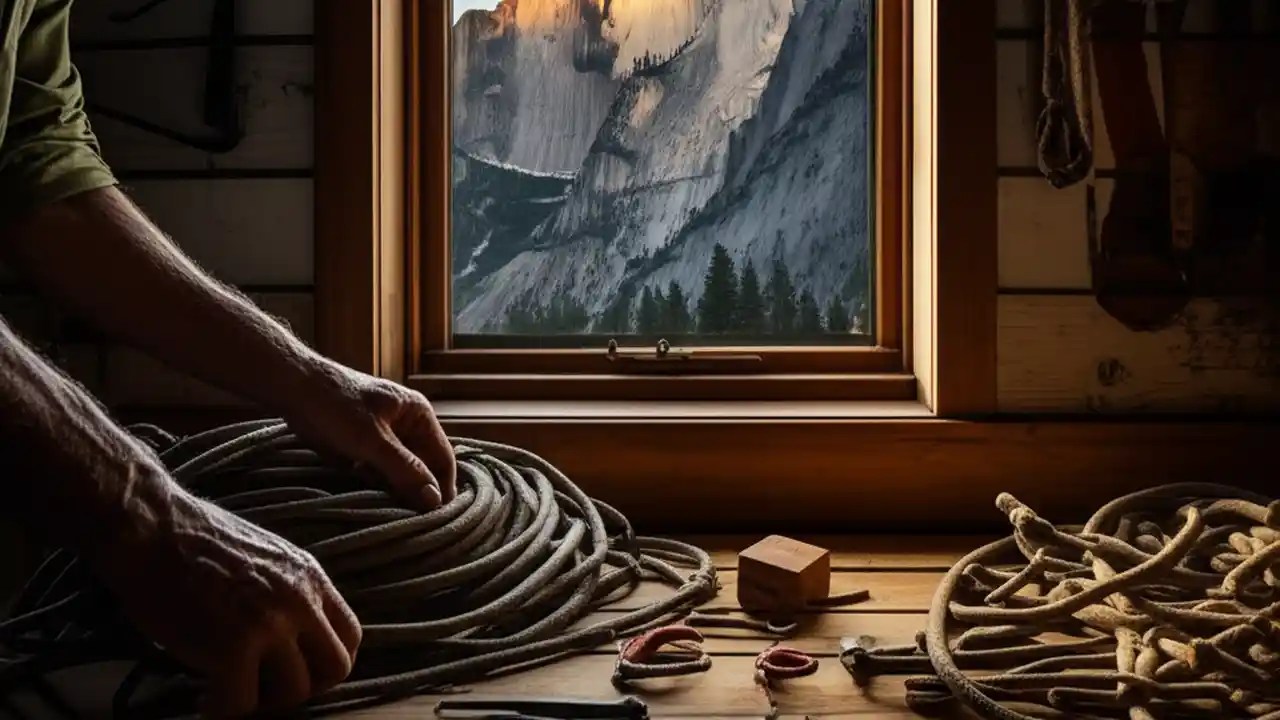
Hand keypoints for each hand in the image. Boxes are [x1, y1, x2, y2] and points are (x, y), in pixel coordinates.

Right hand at [91, 487, 360, 717]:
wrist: (150, 528)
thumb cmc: (196, 541)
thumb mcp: (267, 558)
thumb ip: (289, 594)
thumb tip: (295, 638)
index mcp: (310, 578)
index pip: (350, 636)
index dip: (325, 663)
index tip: (297, 670)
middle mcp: (300, 601)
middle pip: (335, 669)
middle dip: (303, 688)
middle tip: (267, 689)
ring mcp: (269, 625)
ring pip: (293, 693)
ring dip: (262, 700)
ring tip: (231, 690)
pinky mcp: (231, 648)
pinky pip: (241, 702)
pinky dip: (222, 709)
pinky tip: (205, 698)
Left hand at [286, 359, 456, 510]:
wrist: (292, 388)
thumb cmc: (337, 406)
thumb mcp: (373, 441)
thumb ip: (405, 470)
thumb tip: (434, 501)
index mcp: (419, 415)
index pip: (443, 458)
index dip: (443, 488)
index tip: (439, 519)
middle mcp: (407, 426)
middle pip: (423, 468)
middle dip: (418, 493)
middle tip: (413, 523)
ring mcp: (384, 438)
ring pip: (400, 474)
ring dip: (396, 493)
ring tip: (392, 516)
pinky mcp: (363, 448)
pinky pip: (378, 474)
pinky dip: (376, 488)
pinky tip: (371, 502)